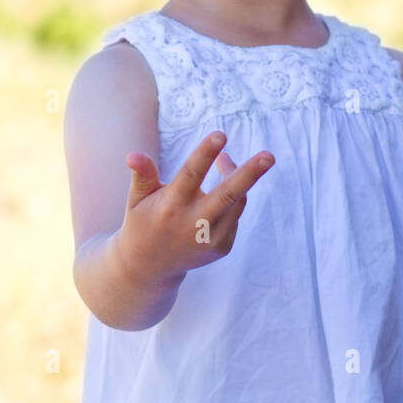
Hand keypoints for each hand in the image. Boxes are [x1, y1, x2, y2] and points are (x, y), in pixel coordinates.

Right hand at [117, 132, 274, 287]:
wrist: (149, 268)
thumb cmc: (143, 222)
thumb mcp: (137, 199)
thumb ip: (142, 175)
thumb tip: (133, 154)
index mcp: (170, 206)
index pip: (191, 175)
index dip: (205, 154)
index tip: (220, 134)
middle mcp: (193, 224)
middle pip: (228, 194)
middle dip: (250, 174)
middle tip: (269, 156)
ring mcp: (211, 238)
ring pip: (237, 201)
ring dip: (240, 176)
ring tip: (225, 160)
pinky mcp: (222, 247)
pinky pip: (235, 214)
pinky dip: (231, 199)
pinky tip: (215, 195)